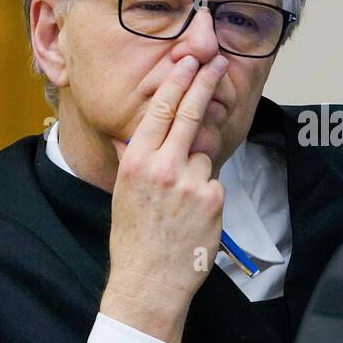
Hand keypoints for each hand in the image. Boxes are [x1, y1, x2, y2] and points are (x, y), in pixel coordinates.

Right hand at [99, 54, 228, 342]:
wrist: (149, 280)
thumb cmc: (134, 238)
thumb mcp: (125, 192)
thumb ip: (136, 161)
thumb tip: (138, 137)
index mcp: (136, 162)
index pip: (160, 111)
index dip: (177, 83)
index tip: (188, 61)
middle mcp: (162, 167)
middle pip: (190, 115)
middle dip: (204, 85)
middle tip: (217, 63)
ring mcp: (190, 182)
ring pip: (204, 157)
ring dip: (198, 171)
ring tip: (180, 204)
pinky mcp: (213, 199)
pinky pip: (213, 182)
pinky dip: (207, 194)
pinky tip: (193, 217)